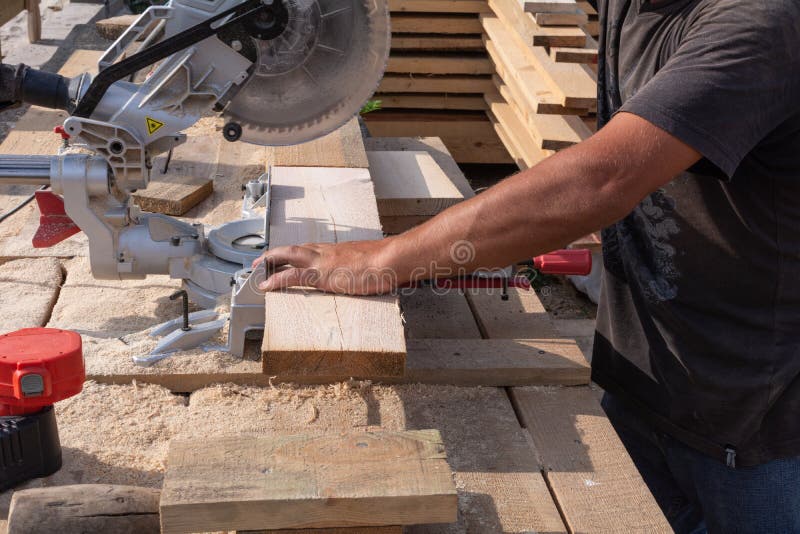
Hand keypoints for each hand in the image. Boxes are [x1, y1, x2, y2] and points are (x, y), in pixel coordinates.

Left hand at [251, 239, 398, 294]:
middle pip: (295, 249)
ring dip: (269, 261)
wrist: (390, 259)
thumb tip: (372, 273)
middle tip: (261, 260)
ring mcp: (322, 262)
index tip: (287, 257)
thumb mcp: (372, 263)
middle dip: (276, 254)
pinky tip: (265, 285)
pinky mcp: (320, 274)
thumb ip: (365, 267)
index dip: (296, 253)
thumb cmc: (387, 262)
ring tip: (255, 269)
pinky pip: (291, 275)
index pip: (311, 249)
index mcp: (338, 250)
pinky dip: (275, 279)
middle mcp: (326, 252)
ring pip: (287, 256)